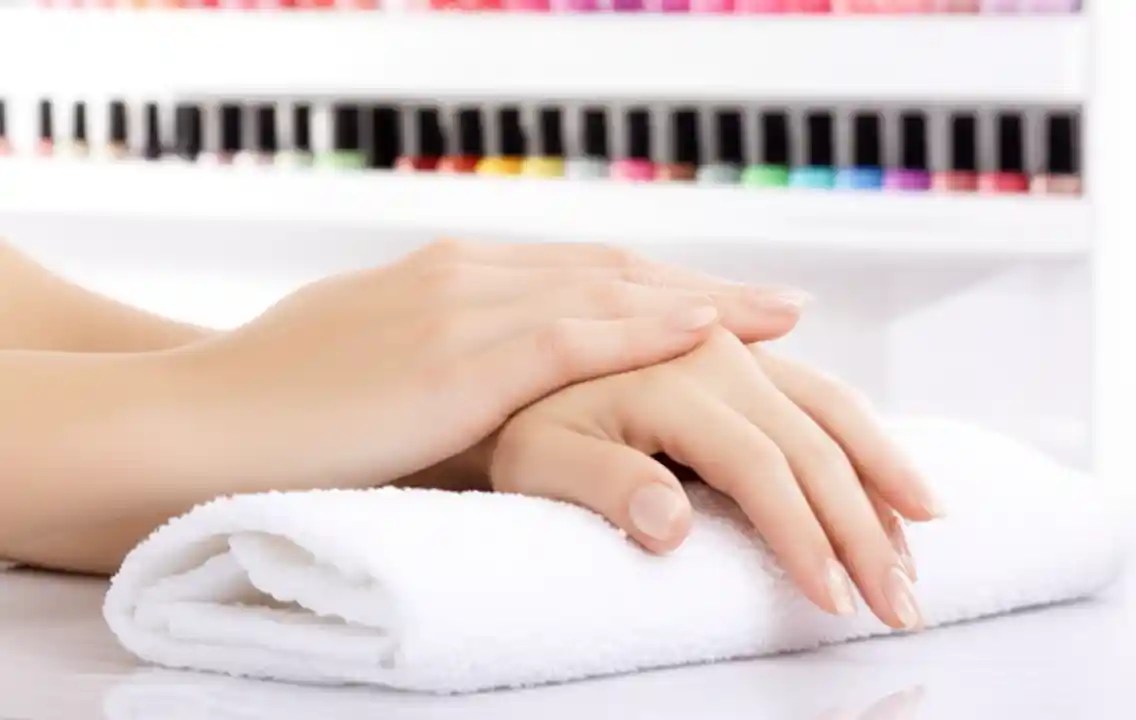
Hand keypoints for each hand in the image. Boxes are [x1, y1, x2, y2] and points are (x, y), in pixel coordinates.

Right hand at [164, 240, 807, 490]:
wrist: (198, 418)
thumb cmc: (283, 407)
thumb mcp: (379, 363)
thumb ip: (447, 359)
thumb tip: (490, 384)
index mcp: (453, 276)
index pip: (584, 274)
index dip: (664, 287)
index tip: (725, 300)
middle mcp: (469, 275)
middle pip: (616, 274)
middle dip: (705, 290)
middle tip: (781, 303)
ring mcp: (462, 308)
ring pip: (609, 294)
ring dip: (702, 306)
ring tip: (777, 316)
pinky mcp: (453, 358)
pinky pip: (569, 334)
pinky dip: (642, 326)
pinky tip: (702, 328)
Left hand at [436, 328, 942, 628]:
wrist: (492, 363)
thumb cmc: (507, 420)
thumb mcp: (531, 458)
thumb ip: (602, 482)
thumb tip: (674, 524)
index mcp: (672, 374)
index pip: (763, 467)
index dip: (806, 538)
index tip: (838, 604)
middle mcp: (715, 350)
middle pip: (815, 440)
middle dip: (868, 526)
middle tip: (906, 602)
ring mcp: (730, 348)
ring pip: (832, 403)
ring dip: (885, 471)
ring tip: (929, 528)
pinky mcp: (735, 354)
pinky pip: (815, 388)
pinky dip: (860, 433)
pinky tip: (883, 463)